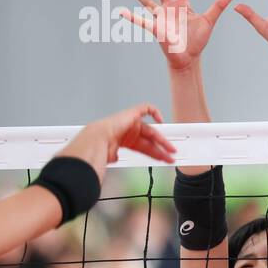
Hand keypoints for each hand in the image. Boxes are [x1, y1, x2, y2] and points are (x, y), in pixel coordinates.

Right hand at [61, 103, 175, 177]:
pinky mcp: (132, 114)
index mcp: (124, 140)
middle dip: (162, 149)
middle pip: (150, 141)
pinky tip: (161, 120)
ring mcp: (130, 122)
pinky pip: (146, 108)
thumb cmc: (99, 148)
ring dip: (163, 140)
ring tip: (171, 150)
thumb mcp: (111, 157)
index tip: (163, 159)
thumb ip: (115, 157)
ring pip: (152, 131)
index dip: (155, 153)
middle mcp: (128, 131)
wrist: (96, 140)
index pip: (144, 147)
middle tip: (171, 156)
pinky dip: (154, 112)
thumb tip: (113, 158)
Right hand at [120, 0, 232, 71]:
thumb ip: (218, 7)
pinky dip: (133, 18)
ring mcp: (161, 17)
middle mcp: (170, 8)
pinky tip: (121, 12)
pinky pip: (143, 22)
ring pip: (148, 2)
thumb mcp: (209, 21)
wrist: (189, 58)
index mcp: (182, 4)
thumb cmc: (198, 40)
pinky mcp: (157, 29)